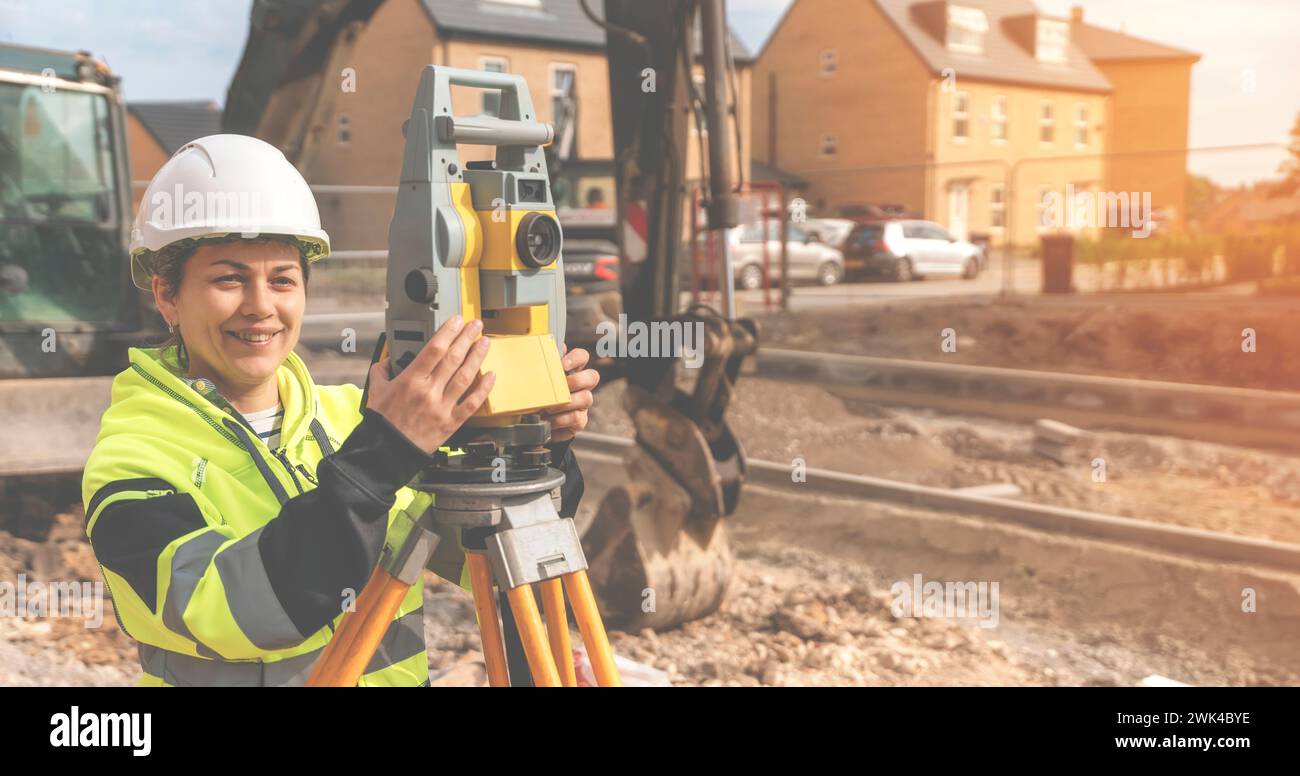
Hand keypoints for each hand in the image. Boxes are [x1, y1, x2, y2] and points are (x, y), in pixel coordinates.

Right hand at [364, 316, 495, 453]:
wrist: (388, 451)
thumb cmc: (382, 422)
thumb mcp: (375, 390)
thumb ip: (382, 369)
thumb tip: (389, 358)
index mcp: (410, 380)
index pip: (434, 349)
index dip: (449, 332)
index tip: (456, 321)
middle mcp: (428, 391)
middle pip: (453, 358)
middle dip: (467, 338)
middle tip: (475, 325)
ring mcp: (442, 407)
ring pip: (465, 377)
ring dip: (477, 357)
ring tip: (484, 343)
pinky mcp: (451, 422)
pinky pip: (472, 403)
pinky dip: (484, 389)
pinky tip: (491, 376)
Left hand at [544, 345, 598, 442]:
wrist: (534, 424)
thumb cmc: (538, 398)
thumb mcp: (537, 381)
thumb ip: (542, 366)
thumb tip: (546, 349)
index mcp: (571, 371)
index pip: (582, 357)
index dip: (576, 358)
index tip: (563, 365)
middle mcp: (581, 386)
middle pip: (592, 376)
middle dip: (577, 380)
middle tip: (560, 388)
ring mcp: (582, 404)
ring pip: (586, 398)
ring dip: (566, 403)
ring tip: (548, 408)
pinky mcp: (579, 421)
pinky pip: (577, 418)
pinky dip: (561, 419)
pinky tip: (548, 421)